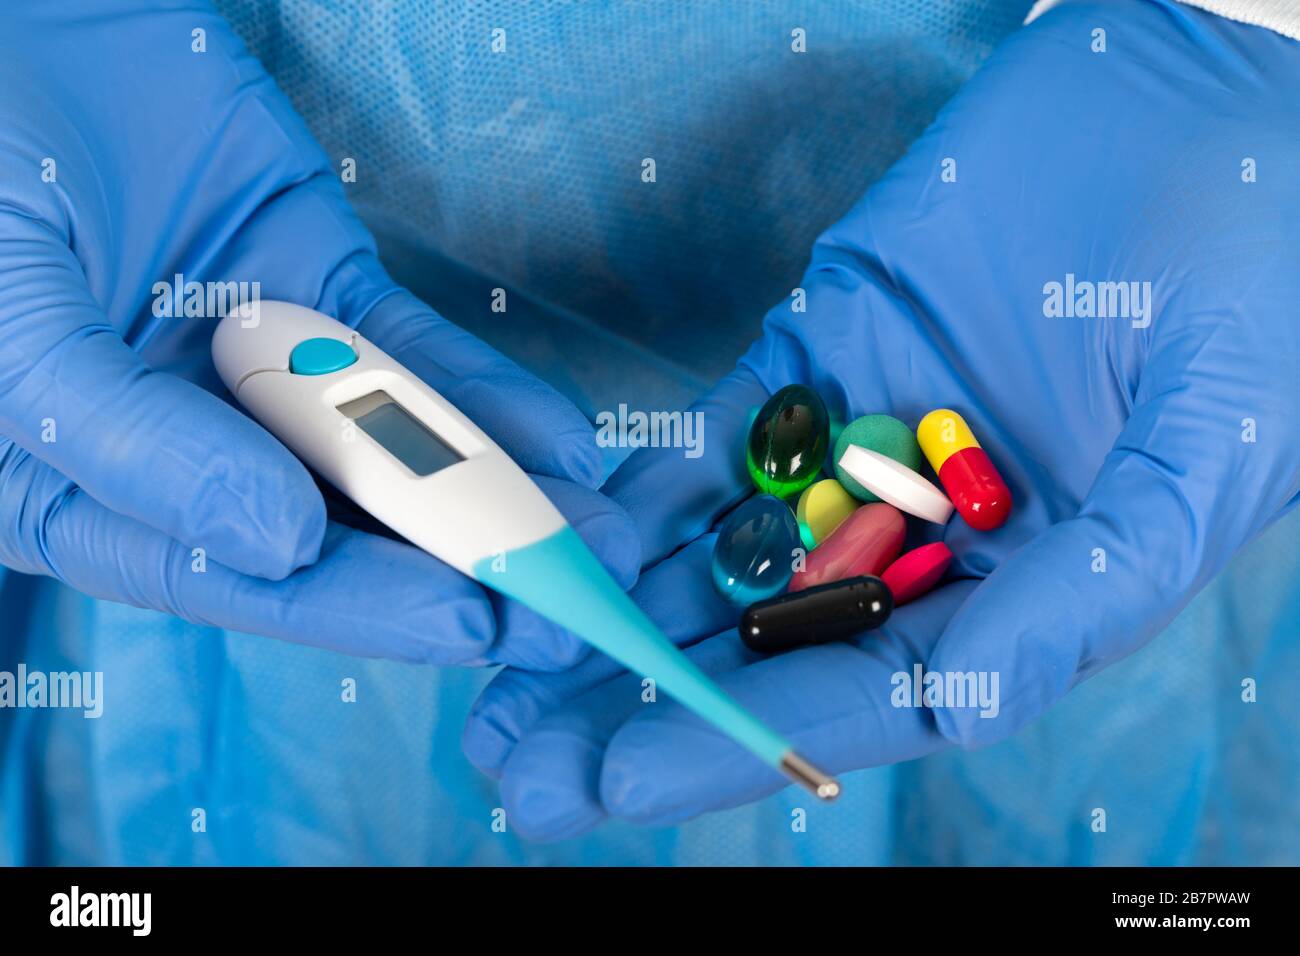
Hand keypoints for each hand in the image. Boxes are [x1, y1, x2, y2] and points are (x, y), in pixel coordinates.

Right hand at [0, 2, 635, 668]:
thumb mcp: (16, 318)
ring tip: (594, 538)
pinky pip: (415, 360)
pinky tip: (558, 446)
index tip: (469, 622)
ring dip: (495, 498)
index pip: (231, 576)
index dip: (357, 607)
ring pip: (391, 454)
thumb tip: (278, 544)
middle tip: (568, 612)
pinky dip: (485, 402)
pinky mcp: (324, 298)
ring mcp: (265, 374)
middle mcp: (185, 448)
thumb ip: (129, 441)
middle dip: (456, 571)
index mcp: (81, 489)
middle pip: (334, 532)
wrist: (36, 21)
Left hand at [463, 0, 1299, 837]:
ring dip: (616, 610)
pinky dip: (647, 489)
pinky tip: (564, 534)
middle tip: (522, 757)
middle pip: (774, 645)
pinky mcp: (829, 353)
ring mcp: (871, 445)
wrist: (1206, 85)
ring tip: (505, 663)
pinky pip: (722, 441)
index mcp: (1037, 577)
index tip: (625, 767)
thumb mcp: (1218, 431)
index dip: (748, 735)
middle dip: (646, 698)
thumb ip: (1096, 576)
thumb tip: (963, 697)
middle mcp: (940, 535)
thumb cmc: (1260, 260)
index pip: (875, 691)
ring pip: (729, 557)